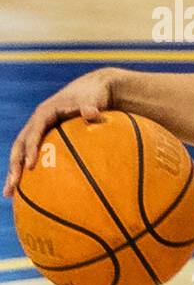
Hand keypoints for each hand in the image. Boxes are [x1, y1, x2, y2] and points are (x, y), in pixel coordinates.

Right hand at [4, 68, 115, 197]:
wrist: (92, 90)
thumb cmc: (93, 95)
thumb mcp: (93, 99)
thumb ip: (90, 107)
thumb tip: (92, 113)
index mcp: (45, 113)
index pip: (34, 131)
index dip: (31, 147)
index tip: (30, 165)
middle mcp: (36, 123)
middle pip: (19, 145)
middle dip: (14, 165)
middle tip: (13, 186)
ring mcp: (38, 131)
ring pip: (20, 153)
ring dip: (14, 172)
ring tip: (9, 194)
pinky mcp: (44, 139)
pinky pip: (32, 156)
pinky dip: (28, 172)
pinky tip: (27, 192)